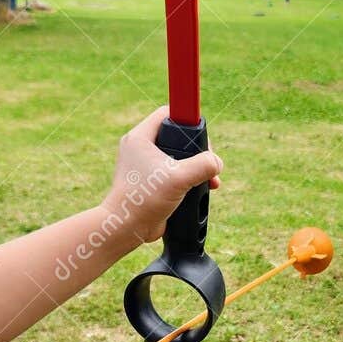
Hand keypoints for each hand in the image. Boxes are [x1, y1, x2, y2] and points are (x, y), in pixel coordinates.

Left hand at [100, 105, 223, 244]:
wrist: (126, 228)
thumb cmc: (144, 199)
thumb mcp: (179, 178)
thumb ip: (202, 166)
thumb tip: (217, 163)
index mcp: (140, 137)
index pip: (167, 114)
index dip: (187, 121)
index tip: (201, 137)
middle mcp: (140, 147)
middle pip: (176, 135)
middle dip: (196, 151)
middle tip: (207, 164)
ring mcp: (144, 165)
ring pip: (177, 156)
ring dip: (195, 167)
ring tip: (208, 181)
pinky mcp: (150, 182)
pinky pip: (173, 172)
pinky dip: (187, 179)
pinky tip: (199, 191)